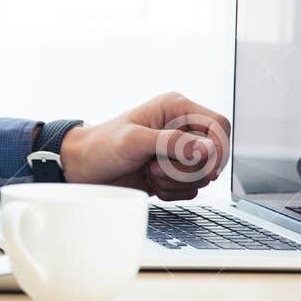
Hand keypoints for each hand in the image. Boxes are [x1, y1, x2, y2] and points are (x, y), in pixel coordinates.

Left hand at [58, 92, 229, 199]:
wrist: (82, 168)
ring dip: (175, 181)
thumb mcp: (134, 140)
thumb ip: (171, 143)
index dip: (218, 148)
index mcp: (175, 109)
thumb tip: (206, 149)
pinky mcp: (173, 173)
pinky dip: (172, 191)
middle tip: (155, 167)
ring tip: (148, 172)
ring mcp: (178, 152)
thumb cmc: (100, 146)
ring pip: (202, 175)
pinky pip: (190, 189)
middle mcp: (180, 128)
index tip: (205, 168)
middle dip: (186, 169)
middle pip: (213, 155)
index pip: (218, 125)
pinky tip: (150, 182)